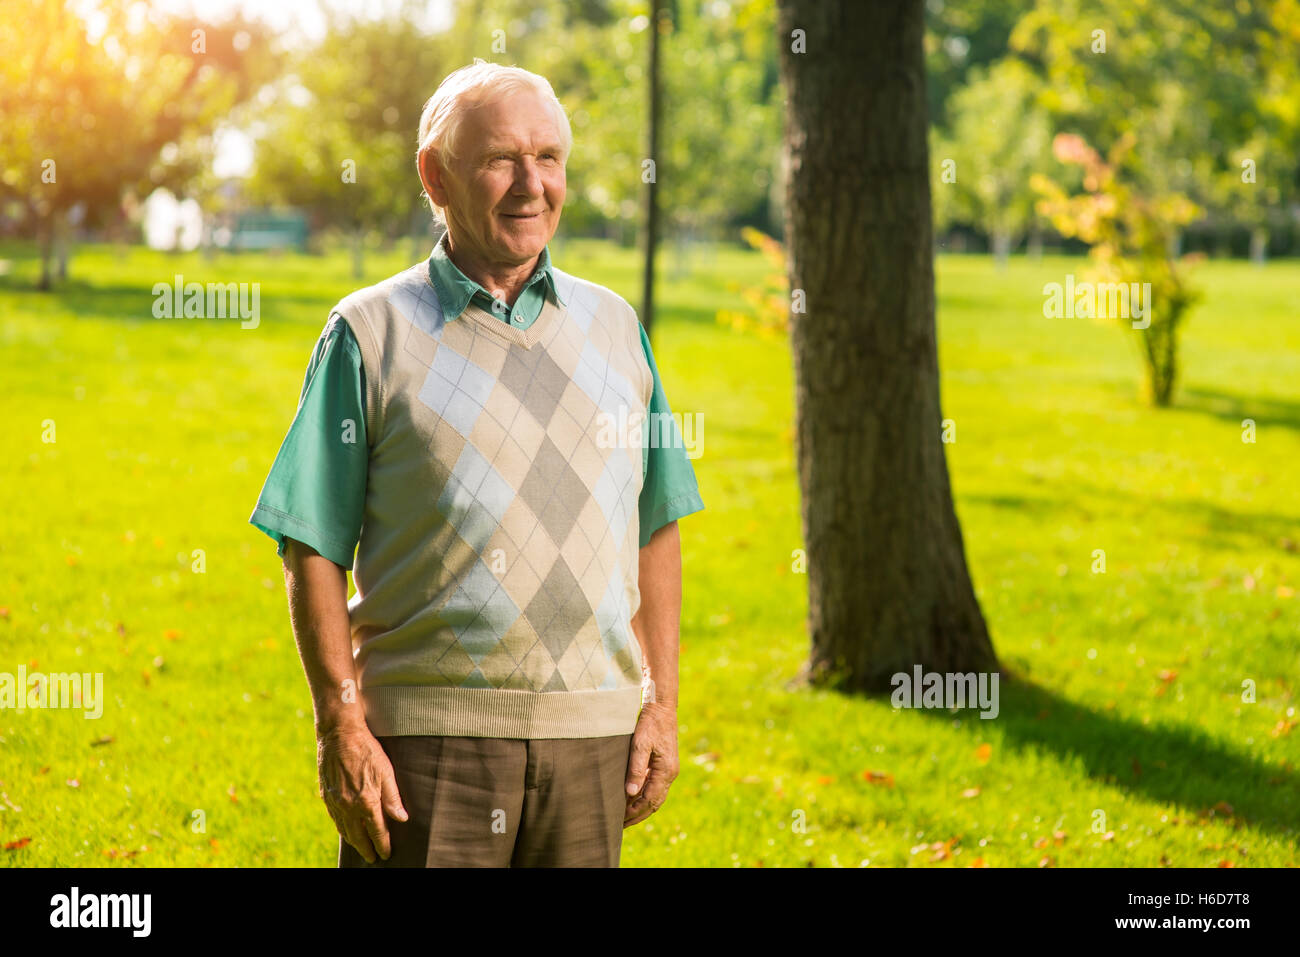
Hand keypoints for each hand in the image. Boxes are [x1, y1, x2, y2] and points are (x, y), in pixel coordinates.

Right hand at [317, 723, 407, 862]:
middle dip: (366, 849)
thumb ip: (393, 798)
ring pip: (344, 830)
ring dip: (353, 842)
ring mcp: (335, 802)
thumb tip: (402, 818)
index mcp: (366, 801)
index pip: (377, 831)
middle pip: (358, 836)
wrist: (339, 734)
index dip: (382, 844)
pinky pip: (335, 819)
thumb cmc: (367, 750)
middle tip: (372, 858)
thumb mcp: (386, 771)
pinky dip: (342, 829)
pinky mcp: (326, 795)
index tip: (386, 854)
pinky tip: (346, 830)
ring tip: (360, 848)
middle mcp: (349, 806)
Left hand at [623, 701, 678, 827]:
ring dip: (641, 807)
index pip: (650, 800)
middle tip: (620, 825)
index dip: (635, 812)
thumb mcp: (640, 744)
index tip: (620, 820)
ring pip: (655, 796)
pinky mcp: (663, 764)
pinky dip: (643, 796)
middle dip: (638, 815)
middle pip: (654, 803)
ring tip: (624, 816)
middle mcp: (669, 773)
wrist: (660, 706)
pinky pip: (654, 786)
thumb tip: (630, 793)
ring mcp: (668, 769)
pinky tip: (631, 797)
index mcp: (666, 771)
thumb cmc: (650, 723)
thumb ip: (636, 768)